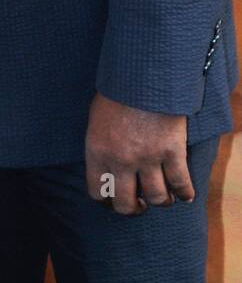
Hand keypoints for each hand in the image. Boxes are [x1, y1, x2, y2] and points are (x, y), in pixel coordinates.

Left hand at [85, 92, 193, 214]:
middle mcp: (121, 160)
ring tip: (163, 198)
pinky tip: (185, 195)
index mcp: (97, 151)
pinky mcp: (172, 152)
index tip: (113, 200)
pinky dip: (185, 193)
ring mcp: (148, 158)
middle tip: (139, 204)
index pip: (97, 192)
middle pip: (126, 204)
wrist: (142, 73)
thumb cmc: (116, 91)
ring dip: (161, 201)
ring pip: (157, 199)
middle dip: (133, 209)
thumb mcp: (96, 118)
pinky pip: (181, 183)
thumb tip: (105, 165)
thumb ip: (100, 144)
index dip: (106, 200)